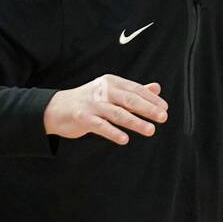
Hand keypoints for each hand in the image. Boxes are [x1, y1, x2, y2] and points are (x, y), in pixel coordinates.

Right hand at [43, 74, 167, 144]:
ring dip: (135, 122)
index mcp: (112, 82)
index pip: (135, 89)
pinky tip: (124, 139)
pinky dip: (112, 132)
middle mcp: (103, 91)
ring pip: (117, 113)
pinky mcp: (82, 118)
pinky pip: (100, 126)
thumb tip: (157, 88)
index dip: (151, 99)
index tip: (165, 108)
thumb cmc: (90, 100)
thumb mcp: (111, 92)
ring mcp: (92, 104)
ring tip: (150, 130)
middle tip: (163, 117)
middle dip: (147, 109)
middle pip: (129, 99)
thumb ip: (134, 91)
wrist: (57, 108)